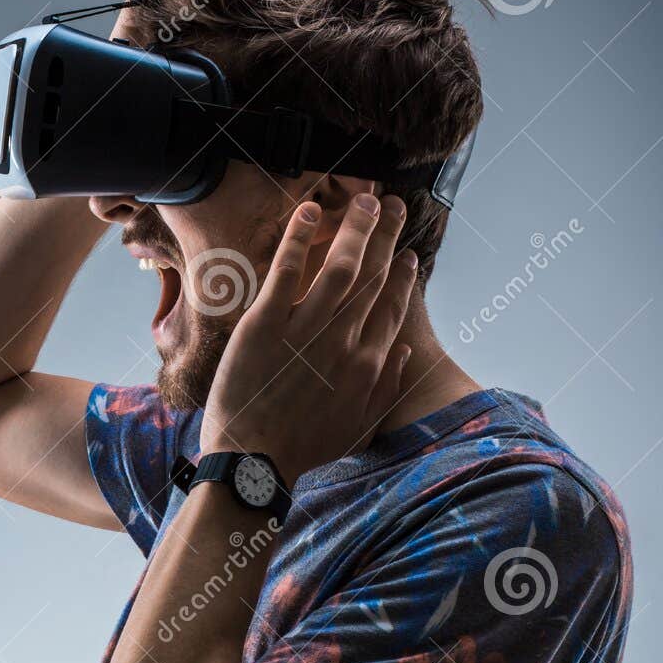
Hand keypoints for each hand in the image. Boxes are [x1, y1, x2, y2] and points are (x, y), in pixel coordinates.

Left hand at [199, 195, 417, 483]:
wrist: (255, 464)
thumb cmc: (303, 450)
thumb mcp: (358, 425)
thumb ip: (385, 386)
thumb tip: (406, 351)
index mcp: (367, 364)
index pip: (392, 308)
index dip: (402, 277)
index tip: (408, 254)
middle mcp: (344, 341)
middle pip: (373, 277)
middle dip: (386, 237)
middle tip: (392, 204)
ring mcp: (306, 331)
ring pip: (340, 267)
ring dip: (355, 228)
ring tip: (364, 198)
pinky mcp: (265, 325)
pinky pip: (288, 272)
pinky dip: (299, 238)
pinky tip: (309, 211)